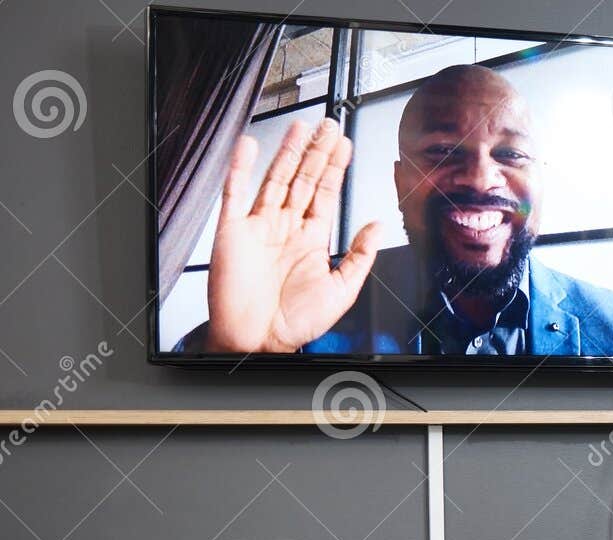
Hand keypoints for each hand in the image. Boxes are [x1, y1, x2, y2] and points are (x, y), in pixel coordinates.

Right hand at [204, 118, 382, 353]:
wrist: (259, 340)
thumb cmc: (296, 322)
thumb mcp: (341, 290)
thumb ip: (360, 256)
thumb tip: (377, 226)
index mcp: (312, 240)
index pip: (326, 194)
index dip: (335, 168)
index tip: (345, 144)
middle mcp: (287, 228)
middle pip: (304, 179)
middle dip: (317, 152)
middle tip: (329, 125)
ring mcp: (260, 226)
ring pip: (276, 179)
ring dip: (289, 152)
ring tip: (303, 127)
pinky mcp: (234, 230)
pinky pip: (236, 192)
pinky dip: (241, 168)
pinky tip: (250, 146)